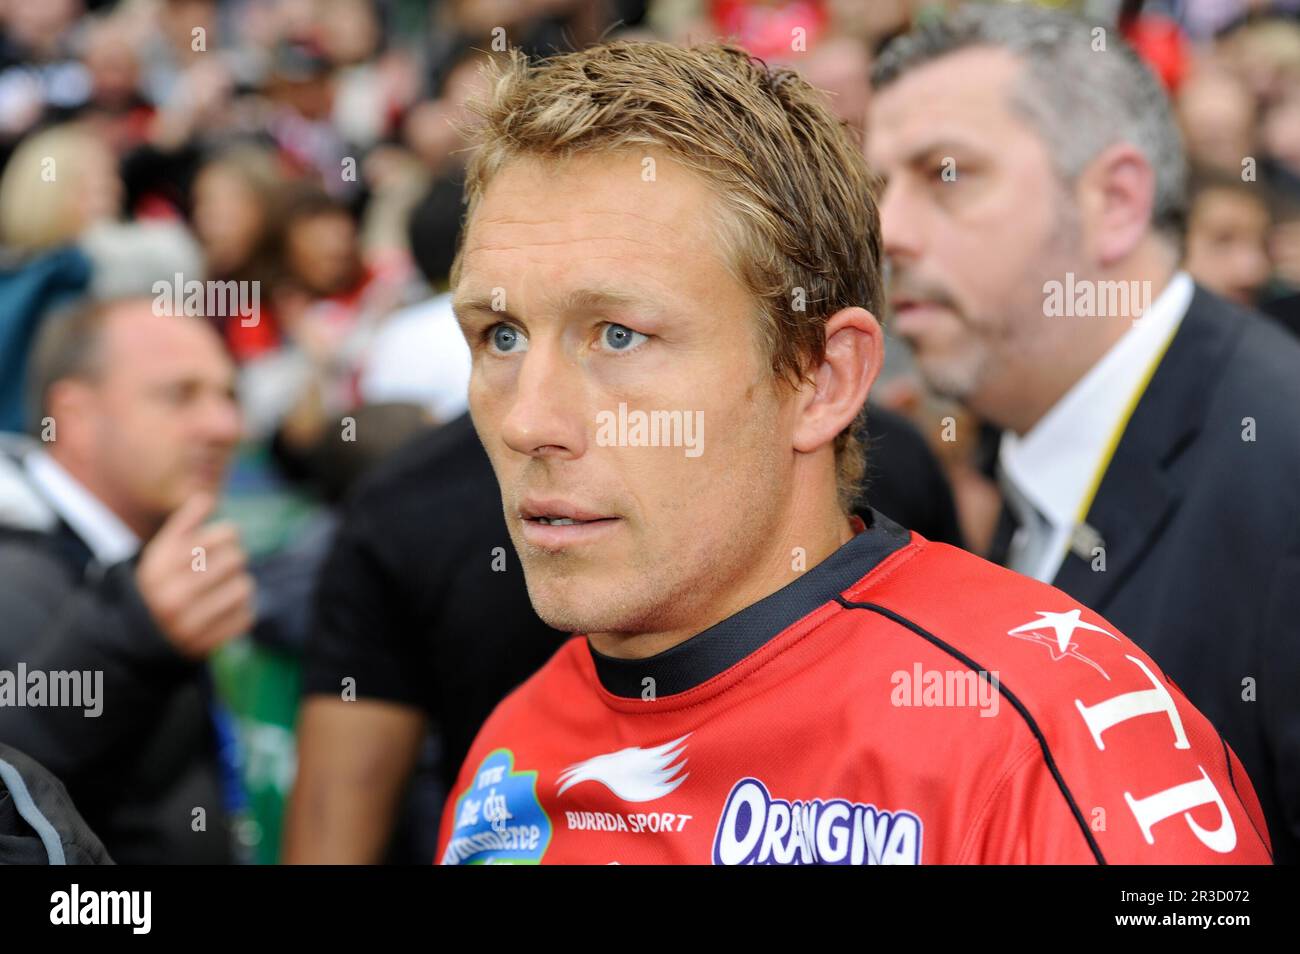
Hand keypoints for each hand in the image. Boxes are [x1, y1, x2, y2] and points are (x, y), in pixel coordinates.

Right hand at [135, 493, 254, 657]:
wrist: (138, 635)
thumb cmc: (160, 582)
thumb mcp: (162, 550)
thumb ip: (184, 523)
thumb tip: (208, 498)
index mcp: (162, 564)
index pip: (224, 535)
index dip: (229, 535)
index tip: (222, 541)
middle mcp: (172, 594)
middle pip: (236, 558)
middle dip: (234, 559)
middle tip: (224, 566)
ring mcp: (187, 622)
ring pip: (244, 587)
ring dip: (240, 586)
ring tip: (225, 588)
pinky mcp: (203, 644)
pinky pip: (245, 617)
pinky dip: (241, 612)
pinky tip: (224, 610)